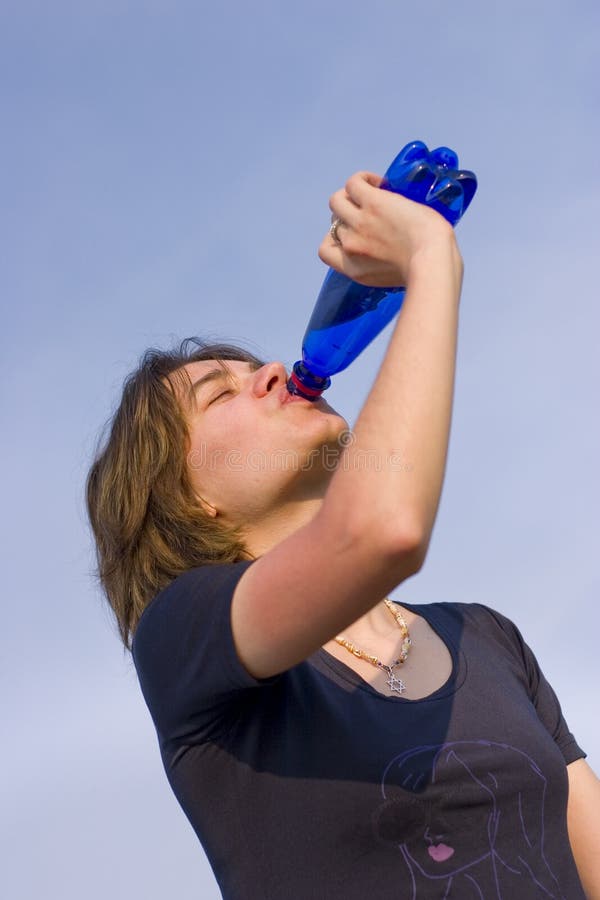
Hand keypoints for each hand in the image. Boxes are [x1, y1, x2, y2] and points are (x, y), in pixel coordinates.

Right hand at [318, 171, 457, 287]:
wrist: (432, 260)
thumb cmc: (424, 271)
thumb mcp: (391, 277)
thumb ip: (378, 265)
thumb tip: (387, 250)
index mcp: (353, 268)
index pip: (326, 250)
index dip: (337, 238)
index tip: (355, 235)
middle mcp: (350, 245)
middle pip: (335, 223)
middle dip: (350, 216)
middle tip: (372, 212)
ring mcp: (359, 223)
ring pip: (338, 200)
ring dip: (352, 195)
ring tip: (373, 194)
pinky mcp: (372, 202)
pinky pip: (354, 183)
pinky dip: (363, 179)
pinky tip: (379, 183)